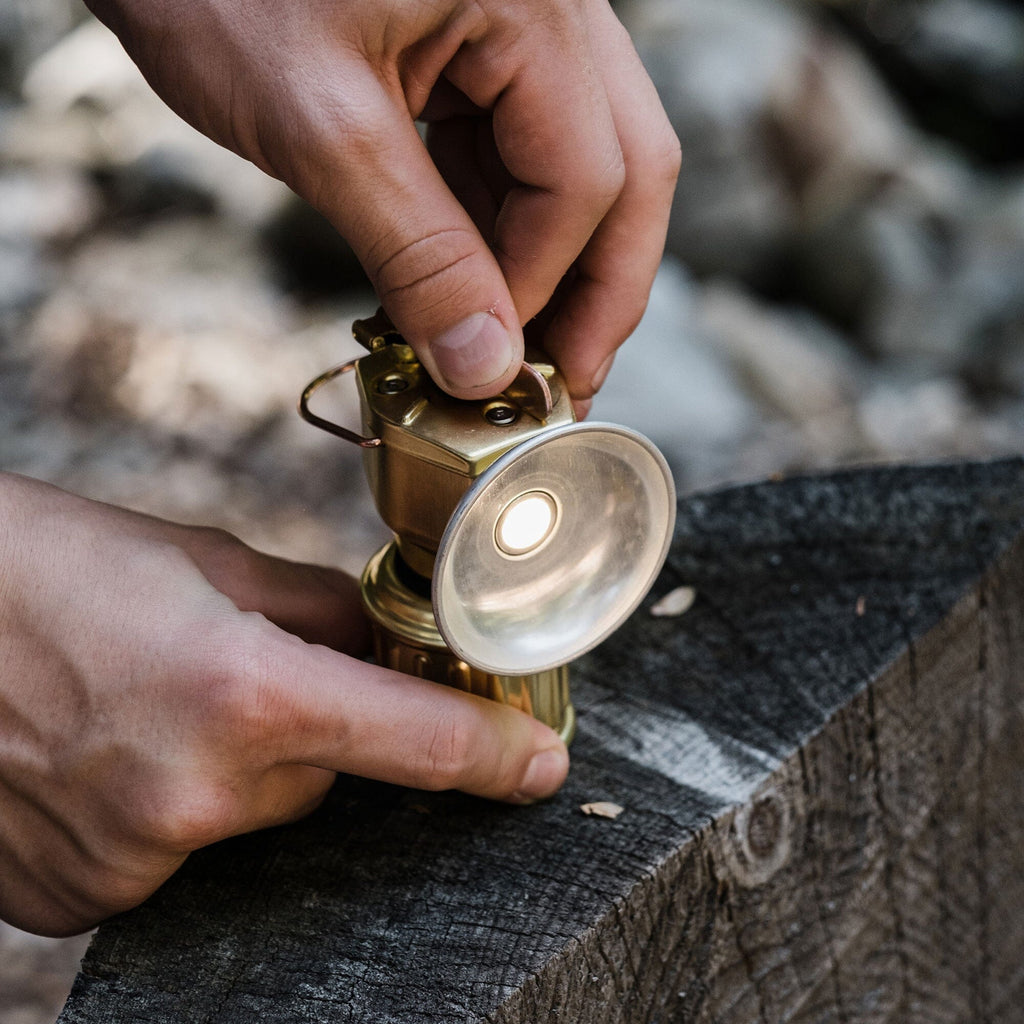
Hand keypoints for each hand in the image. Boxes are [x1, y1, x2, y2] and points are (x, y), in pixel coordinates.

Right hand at [0, 474, 567, 935]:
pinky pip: (173, 855)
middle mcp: (195, 795)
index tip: (537, 766)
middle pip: (321, 778)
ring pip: (249, 817)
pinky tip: (109, 753)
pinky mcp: (81, 900)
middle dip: (304, 729)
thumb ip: (316, 612)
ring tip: (149, 704)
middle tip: (228, 673)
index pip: (413, 741)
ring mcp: (133, 862)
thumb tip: (382, 642)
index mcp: (244, 694)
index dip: (491, 753)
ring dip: (228, 770)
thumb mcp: (206, 563)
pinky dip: (164, 809)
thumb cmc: (47, 567)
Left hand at [84, 0, 679, 414]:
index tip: (491, 368)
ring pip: (579, 168)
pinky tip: (461, 282)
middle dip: (594, 291)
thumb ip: (417, 254)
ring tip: (499, 348)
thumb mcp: (320, 128)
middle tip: (559, 385)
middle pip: (624, 172)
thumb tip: (485, 368)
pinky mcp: (479, 43)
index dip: (544, 290)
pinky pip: (518, 149)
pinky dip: (495, 226)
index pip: (585, 180)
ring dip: (545, 266)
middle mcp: (555, 4)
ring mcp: (522, 21)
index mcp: (534, 1)